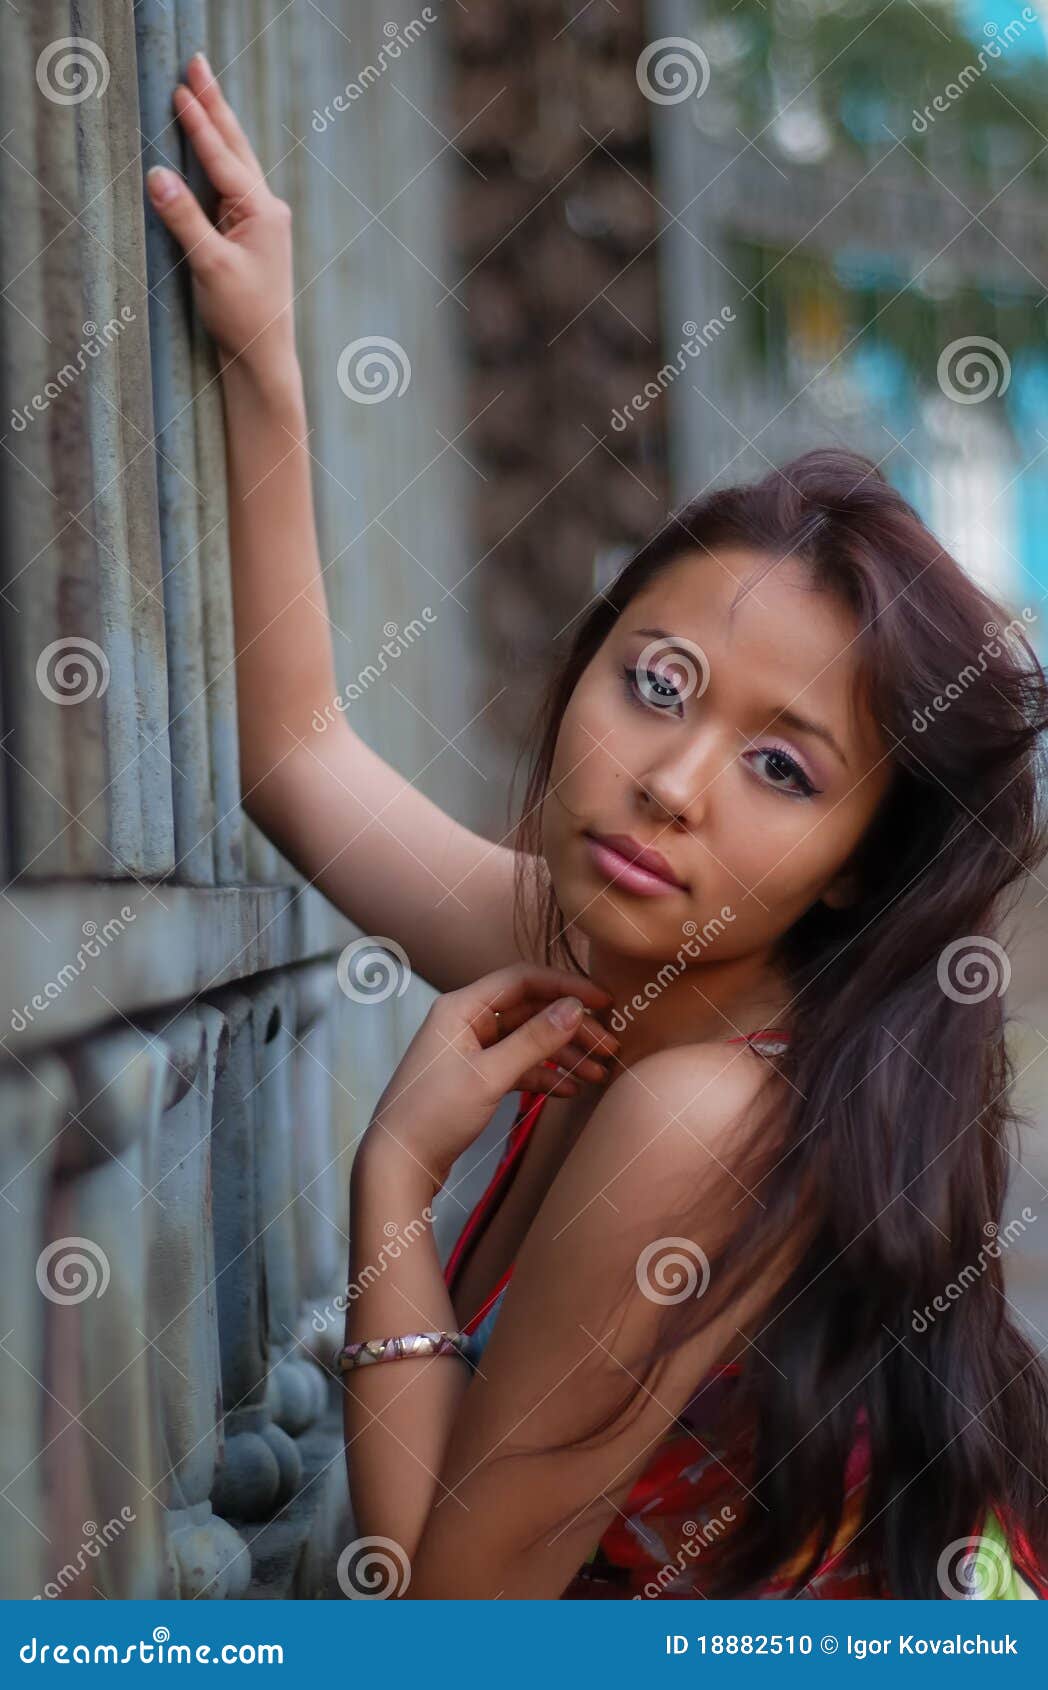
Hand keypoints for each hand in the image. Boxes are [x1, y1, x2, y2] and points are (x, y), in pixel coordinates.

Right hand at [145, 53, 294, 376]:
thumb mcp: (209, 266)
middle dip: (214, 105)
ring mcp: (263, 221)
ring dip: (219, 124)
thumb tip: (156, 175)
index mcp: (262, 213)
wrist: (264, 354)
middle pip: (236, 147)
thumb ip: (184, 219)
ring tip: (203, 90)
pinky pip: (233, 183)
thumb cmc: (243, 315)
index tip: (179, 89)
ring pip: (236, 161)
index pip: (223, 159)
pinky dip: (220, 156)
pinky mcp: (253, 234)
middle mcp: (267, 210)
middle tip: (197, 63)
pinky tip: (214, 144)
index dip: (198, 124)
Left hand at [364, 965, 619, 1193]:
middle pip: (530, 1011)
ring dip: (564, 1054)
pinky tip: (571, 1090)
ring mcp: (470, 1050)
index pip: (523, 980)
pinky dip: (545, 1076)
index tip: (604, 1002)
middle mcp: (464, 1022)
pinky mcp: (475, 1077)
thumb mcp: (488, 1076)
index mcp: (460, 1008)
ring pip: (528, 1041)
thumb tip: (575, 1007)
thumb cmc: (432, 1116)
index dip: (566, 987)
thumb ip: (534, 1041)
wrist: (398, 1165)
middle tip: (610, 1045)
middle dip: (571, 1028)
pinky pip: (519, 1067)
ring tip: (600, 1073)